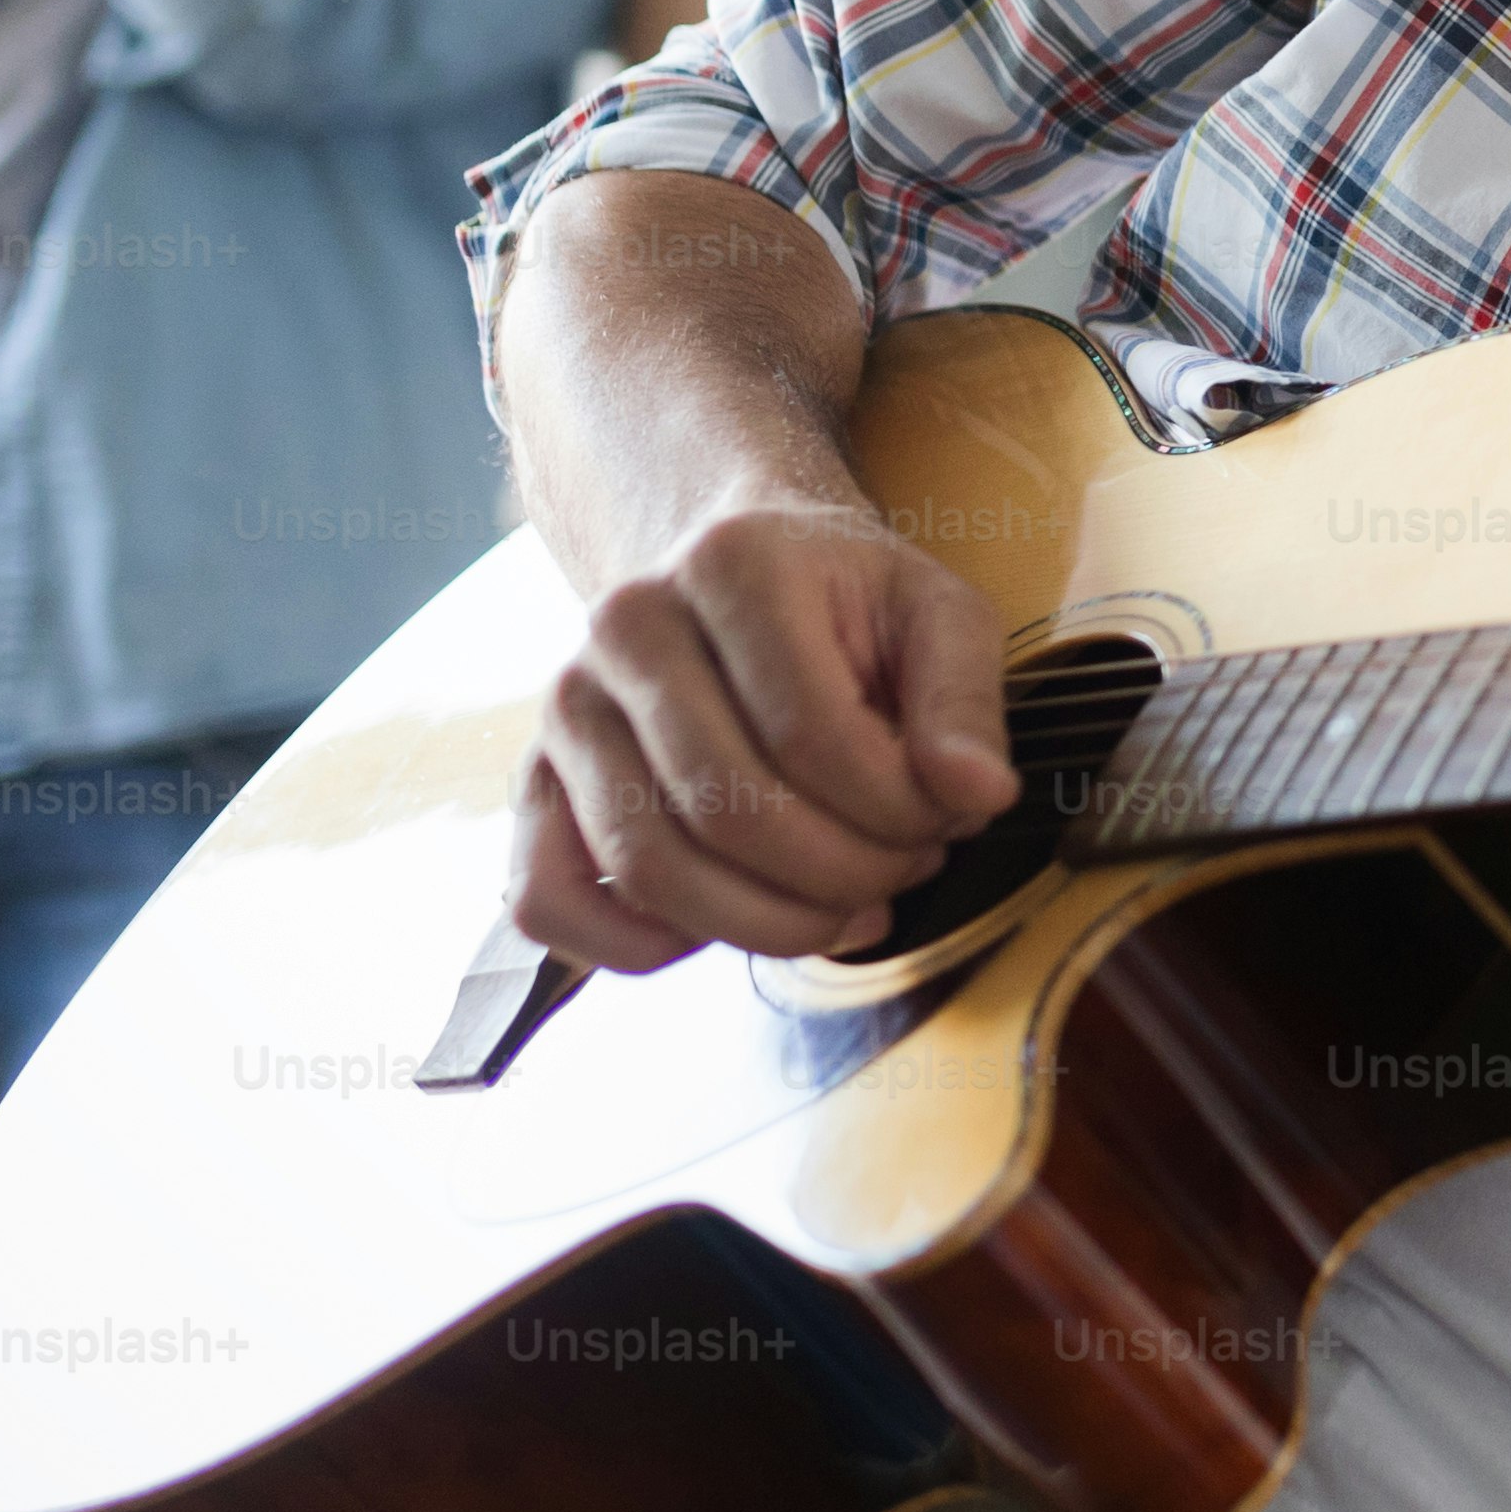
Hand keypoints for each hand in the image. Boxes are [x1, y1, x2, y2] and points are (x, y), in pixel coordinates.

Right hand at [504, 499, 1021, 971]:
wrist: (742, 575)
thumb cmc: (849, 605)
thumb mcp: (938, 617)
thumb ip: (966, 700)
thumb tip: (977, 794)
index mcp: (731, 565)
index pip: (811, 732)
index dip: (896, 810)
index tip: (948, 821)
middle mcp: (625, 626)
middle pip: (728, 807)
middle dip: (843, 873)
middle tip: (905, 870)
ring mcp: (566, 707)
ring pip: (649, 864)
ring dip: (767, 923)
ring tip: (847, 908)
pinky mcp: (534, 781)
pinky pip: (548, 900)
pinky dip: (639, 946)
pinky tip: (731, 927)